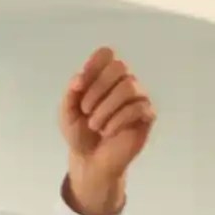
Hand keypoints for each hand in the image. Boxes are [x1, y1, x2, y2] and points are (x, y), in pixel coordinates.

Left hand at [60, 47, 156, 214]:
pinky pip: (138, 107)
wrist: (90, 160)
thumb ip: (71, 93)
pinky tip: (108, 131)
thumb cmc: (79, 133)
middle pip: (118, 66)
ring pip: (128, 87)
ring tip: (95, 126)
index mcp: (103, 77)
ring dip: (105, 109)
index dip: (94, 65)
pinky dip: (117, 120)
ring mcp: (138, 97)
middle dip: (97, 89)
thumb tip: (79, 77)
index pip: (106, 54)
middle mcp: (123, 82)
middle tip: (85, 110)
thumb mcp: (67, 113)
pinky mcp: (147, 114)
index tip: (80, 85)